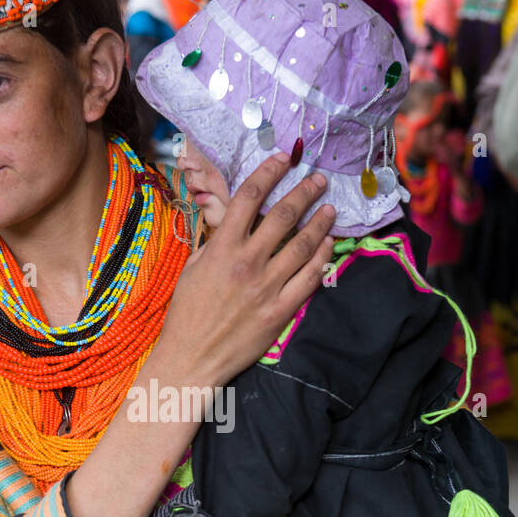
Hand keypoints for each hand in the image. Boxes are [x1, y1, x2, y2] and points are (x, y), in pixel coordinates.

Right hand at [157, 155, 335, 389]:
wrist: (192, 357)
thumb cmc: (187, 313)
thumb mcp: (193, 268)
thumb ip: (215, 242)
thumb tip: (234, 220)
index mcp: (221, 248)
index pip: (249, 197)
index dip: (269, 172)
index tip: (285, 159)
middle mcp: (247, 262)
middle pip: (283, 215)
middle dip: (304, 192)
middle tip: (318, 180)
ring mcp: (267, 287)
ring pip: (303, 245)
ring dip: (319, 222)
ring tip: (330, 209)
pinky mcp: (280, 310)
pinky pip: (309, 279)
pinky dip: (322, 258)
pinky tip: (328, 245)